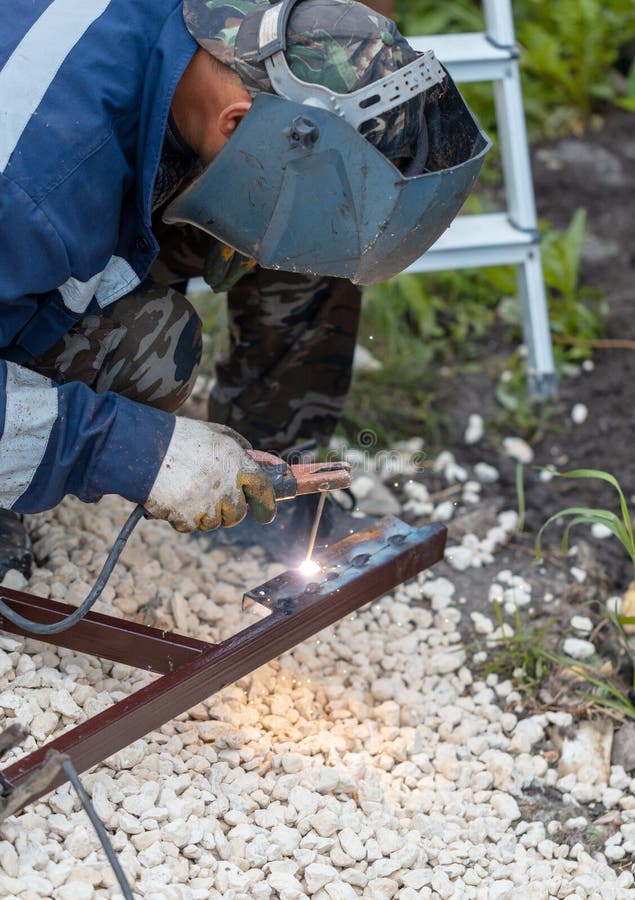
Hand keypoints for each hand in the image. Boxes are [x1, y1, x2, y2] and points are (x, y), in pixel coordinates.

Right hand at [144, 418, 275, 531]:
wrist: (143, 447)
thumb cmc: (181, 437)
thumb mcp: (218, 433)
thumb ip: (241, 448)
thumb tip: (259, 463)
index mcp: (237, 462)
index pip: (263, 490)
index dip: (267, 505)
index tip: (266, 514)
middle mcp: (226, 486)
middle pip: (237, 514)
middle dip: (230, 511)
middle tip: (217, 500)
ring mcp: (206, 504)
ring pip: (214, 523)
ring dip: (205, 514)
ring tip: (189, 492)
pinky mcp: (186, 517)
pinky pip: (191, 526)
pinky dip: (184, 517)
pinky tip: (175, 498)